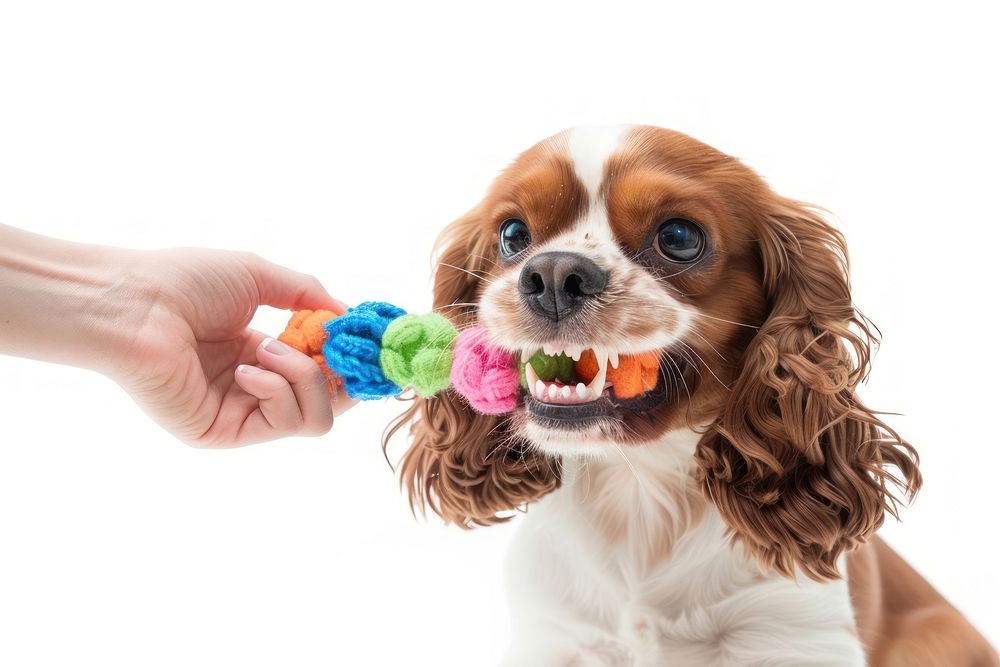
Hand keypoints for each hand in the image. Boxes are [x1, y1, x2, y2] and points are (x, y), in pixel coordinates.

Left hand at [106, 248, 356, 446]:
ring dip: (304, 375)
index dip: (347, 360)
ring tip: (267, 346)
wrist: (134, 302)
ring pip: (315, 418)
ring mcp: (239, 414)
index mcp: (259, 355)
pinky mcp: (224, 433)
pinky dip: (278, 387)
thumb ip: (308, 296)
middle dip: (341, 374)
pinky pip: (284, 421)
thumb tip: (347, 315)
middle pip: (328, 404)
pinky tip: (247, 364)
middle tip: (335, 348)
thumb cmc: (185, 282)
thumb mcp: (261, 277)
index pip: (322, 372)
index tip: (363, 340)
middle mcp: (252, 389)